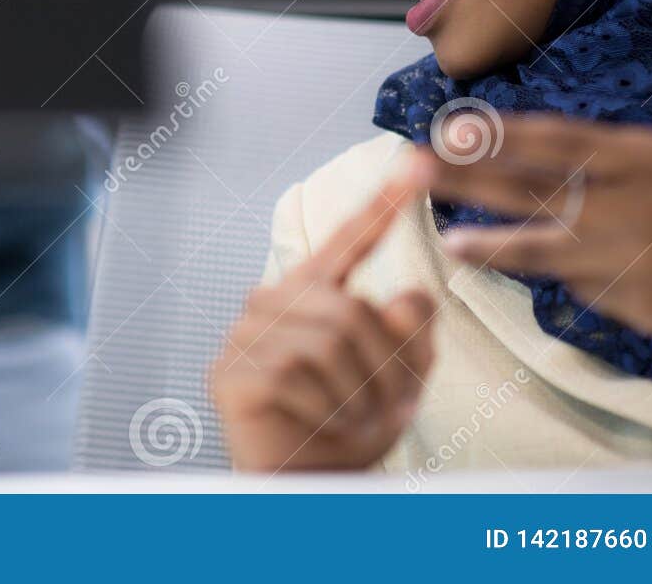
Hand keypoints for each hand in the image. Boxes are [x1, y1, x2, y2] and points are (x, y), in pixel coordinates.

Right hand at [211, 178, 436, 472]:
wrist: (307, 489)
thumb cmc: (346, 429)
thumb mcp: (398, 378)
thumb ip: (409, 331)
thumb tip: (412, 294)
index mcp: (312, 293)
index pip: (350, 241)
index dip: (385, 202)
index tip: (421, 162)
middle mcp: (273, 302)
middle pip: (355, 308)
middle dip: (389, 366)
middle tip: (391, 408)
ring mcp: (246, 335)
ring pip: (333, 340)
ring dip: (364, 393)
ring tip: (359, 420)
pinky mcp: (230, 371)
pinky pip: (300, 373)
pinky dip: (329, 409)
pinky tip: (324, 425)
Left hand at [412, 113, 651, 347]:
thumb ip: (592, 157)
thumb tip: (507, 151)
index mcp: (636, 155)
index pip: (552, 138)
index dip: (496, 134)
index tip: (447, 127)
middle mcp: (629, 200)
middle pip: (531, 187)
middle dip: (466, 178)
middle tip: (414, 168)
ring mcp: (632, 254)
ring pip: (544, 248)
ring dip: (492, 244)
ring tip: (450, 243)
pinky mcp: (636, 301)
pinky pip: (580, 289)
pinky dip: (563, 280)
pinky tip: (561, 276)